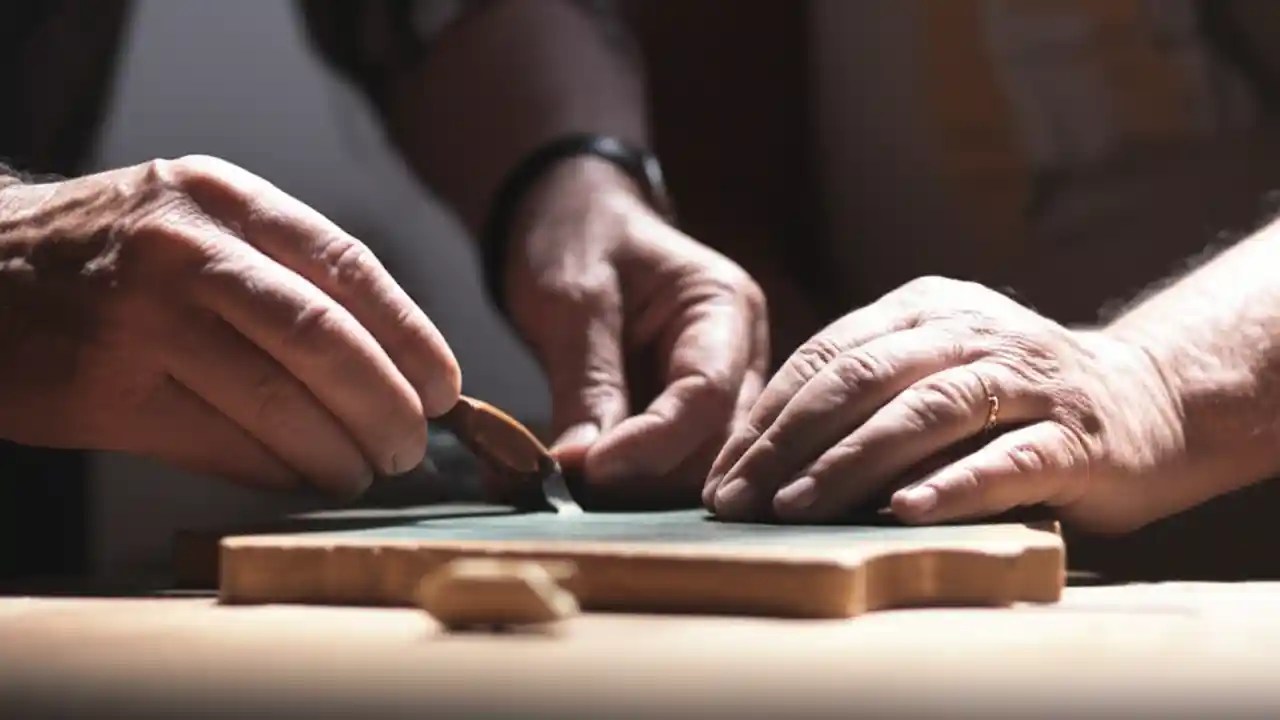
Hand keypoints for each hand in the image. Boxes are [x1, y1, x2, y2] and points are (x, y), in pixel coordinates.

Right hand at [0, 156, 459, 496]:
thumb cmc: (112, 252)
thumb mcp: (195, 219)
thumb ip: (281, 269)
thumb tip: (394, 360)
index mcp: (222, 198)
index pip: (348, 269)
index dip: (412, 336)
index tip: (445, 388)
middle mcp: (183, 250)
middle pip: (323, 340)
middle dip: (386, 405)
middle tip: (413, 445)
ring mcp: (137, 322)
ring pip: (276, 403)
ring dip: (337, 451)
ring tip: (363, 470)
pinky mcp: (100, 394)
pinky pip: (219, 445)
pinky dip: (277, 470)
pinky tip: (303, 476)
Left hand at [502, 157, 767, 506]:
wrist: (566, 217)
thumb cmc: (577, 235)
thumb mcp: (574, 298)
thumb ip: (586, 382)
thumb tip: (581, 466)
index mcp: (726, 308)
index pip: (709, 394)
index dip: (654, 442)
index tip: (592, 468)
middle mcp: (737, 355)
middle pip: (714, 441)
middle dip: (647, 473)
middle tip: (569, 486)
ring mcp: (715, 388)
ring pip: (694, 463)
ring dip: (633, 484)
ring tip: (559, 483)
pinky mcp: (681, 414)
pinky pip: (663, 460)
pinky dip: (620, 476)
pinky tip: (569, 475)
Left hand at [703, 276, 1183, 531]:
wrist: (1148, 399)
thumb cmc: (1012, 398)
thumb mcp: (934, 369)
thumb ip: (867, 392)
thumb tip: (760, 455)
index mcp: (925, 309)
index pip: (826, 356)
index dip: (768, 416)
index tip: (721, 473)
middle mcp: (971, 332)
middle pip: (862, 378)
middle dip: (788, 442)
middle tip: (738, 498)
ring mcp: (1028, 379)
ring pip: (925, 413)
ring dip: (851, 462)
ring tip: (796, 507)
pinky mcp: (1078, 435)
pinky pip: (1008, 458)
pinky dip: (954, 484)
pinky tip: (905, 511)